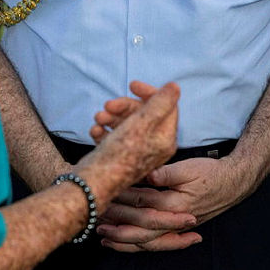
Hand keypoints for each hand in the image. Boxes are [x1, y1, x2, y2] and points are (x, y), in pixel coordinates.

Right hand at [75, 81, 178, 214]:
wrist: (94, 183)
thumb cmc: (120, 155)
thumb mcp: (142, 123)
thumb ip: (160, 103)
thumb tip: (175, 86)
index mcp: (165, 139)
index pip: (166, 106)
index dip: (149, 93)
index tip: (132, 85)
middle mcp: (154, 145)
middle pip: (143, 113)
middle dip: (123, 106)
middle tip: (108, 105)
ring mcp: (136, 150)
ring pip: (126, 122)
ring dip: (110, 117)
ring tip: (98, 120)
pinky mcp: (120, 154)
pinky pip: (115, 135)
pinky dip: (104, 130)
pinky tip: (95, 132)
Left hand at [95, 155, 250, 251]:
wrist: (233, 183)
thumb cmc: (211, 173)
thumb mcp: (190, 167)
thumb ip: (167, 172)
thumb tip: (147, 173)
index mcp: (176, 204)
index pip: (143, 203)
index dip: (123, 199)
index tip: (105, 193)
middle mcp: (175, 220)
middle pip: (141, 227)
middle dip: (117, 223)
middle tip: (95, 217)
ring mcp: (176, 228)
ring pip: (146, 241)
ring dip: (123, 240)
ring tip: (102, 235)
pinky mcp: (176, 229)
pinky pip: (154, 243)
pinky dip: (136, 245)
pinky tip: (120, 242)